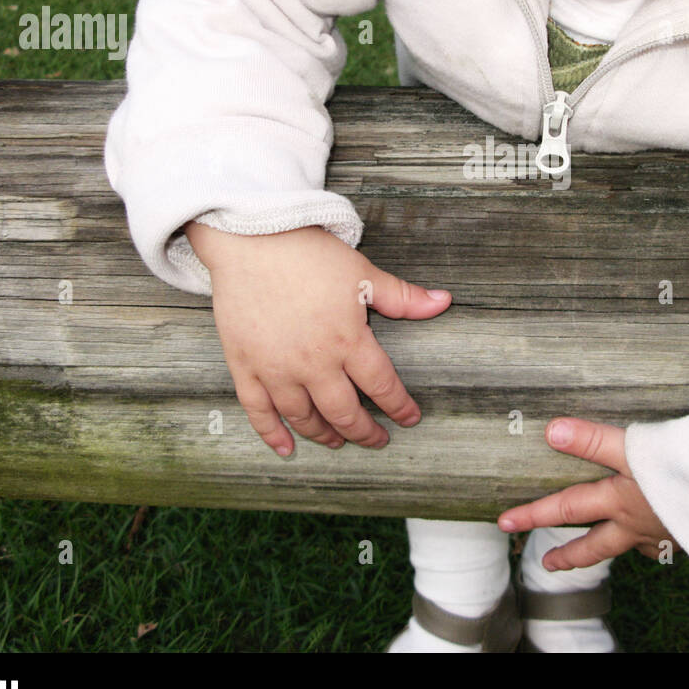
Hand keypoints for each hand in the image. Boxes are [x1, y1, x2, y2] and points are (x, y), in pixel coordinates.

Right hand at [185, 222, 451, 455]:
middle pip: (344, 412)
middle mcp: (313, 363)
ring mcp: (275, 369)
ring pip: (303, 417)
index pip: (382, 386)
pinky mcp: (244, 366)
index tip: (409, 418)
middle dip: (364, 431)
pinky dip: (272, 434)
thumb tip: (443, 302)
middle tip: (377, 440)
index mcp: (347, 341)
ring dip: (324, 435)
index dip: (399, 406)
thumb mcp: (363, 272)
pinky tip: (286, 448)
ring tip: (337, 441)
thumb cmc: (309, 254)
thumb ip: (403, 297)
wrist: (251, 239)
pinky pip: (258, 411)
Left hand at [497, 418, 676, 569]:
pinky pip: (667, 543)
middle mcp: (638, 524)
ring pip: (632, 546)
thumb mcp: (636, 448)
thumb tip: (551, 431)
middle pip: (596, 545)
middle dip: (570, 555)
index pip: (566, 509)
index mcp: (620, 503)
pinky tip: (661, 535)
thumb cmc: (688, 468)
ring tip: (607, 547)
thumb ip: (593, 440)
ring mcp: (666, 533)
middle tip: (549, 563)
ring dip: (614, 548)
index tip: (505, 522)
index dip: (534, 514)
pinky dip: (658, 541)